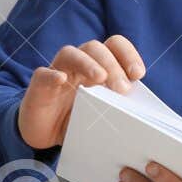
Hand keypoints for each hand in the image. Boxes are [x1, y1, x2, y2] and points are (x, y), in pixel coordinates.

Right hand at [18, 35, 145, 150]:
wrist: (47, 134)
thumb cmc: (79, 119)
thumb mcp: (103, 113)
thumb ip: (119, 107)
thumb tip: (142, 115)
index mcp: (98, 65)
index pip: (115, 46)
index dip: (128, 54)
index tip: (138, 74)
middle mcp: (79, 63)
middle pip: (96, 48)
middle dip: (112, 65)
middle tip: (123, 89)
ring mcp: (58, 71)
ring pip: (71, 53)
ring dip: (88, 63)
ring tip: (100, 79)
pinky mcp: (39, 85)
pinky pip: (44, 74)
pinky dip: (52, 75)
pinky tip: (61, 80)